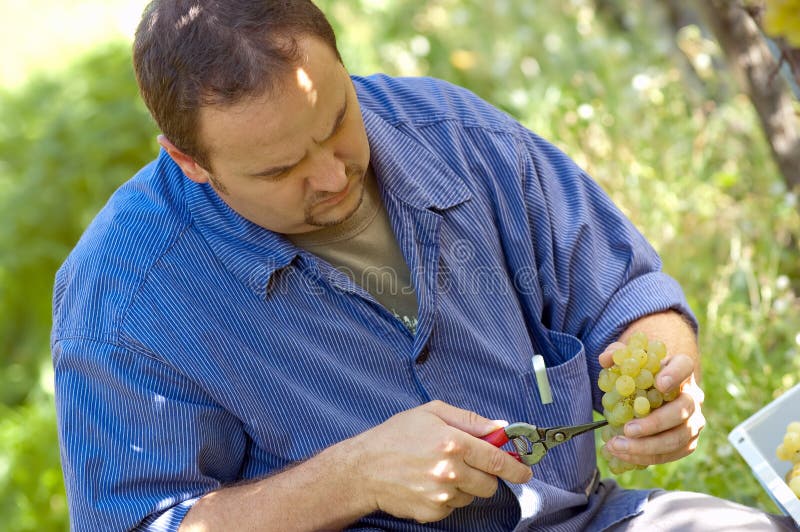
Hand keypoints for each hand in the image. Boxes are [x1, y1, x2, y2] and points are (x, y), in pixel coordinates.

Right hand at [346, 400, 531, 523]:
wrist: (364, 468)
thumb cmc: (396, 436)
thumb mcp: (432, 413)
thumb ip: (470, 420)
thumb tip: (500, 428)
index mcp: (453, 442)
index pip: (498, 460)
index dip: (516, 467)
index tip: (525, 471)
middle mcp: (450, 471)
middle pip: (490, 484)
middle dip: (486, 475)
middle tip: (470, 464)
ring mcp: (441, 495)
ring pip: (473, 496)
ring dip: (465, 486)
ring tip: (441, 470)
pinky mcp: (432, 512)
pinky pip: (454, 507)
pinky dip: (449, 497)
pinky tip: (429, 483)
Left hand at [599, 344, 705, 464]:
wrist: (651, 395)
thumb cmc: (639, 374)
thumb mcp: (626, 359)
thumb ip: (616, 353)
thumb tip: (605, 359)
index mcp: (680, 369)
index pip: (684, 367)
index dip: (675, 375)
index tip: (659, 384)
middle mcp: (693, 396)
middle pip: (683, 409)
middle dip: (655, 423)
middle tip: (628, 429)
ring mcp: (694, 421)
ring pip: (678, 437)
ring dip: (647, 446)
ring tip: (618, 446)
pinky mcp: (688, 442)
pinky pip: (672, 454)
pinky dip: (647, 456)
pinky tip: (624, 454)